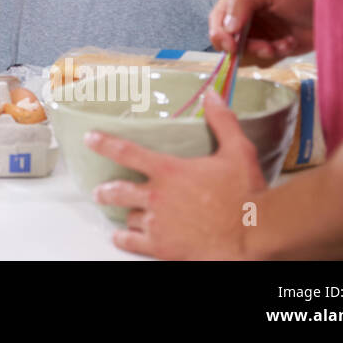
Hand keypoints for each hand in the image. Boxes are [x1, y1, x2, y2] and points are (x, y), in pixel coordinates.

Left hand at [86, 90, 265, 258]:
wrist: (254, 234)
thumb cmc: (247, 194)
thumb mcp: (239, 151)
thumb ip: (222, 122)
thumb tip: (212, 94)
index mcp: (169, 170)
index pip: (127, 152)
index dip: (104, 143)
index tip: (88, 138)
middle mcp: (157, 196)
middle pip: (117, 190)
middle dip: (106, 190)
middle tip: (100, 191)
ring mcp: (158, 223)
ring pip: (128, 216)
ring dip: (126, 214)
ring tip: (124, 213)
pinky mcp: (163, 247)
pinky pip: (132, 243)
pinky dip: (125, 239)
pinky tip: (122, 238)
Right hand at [209, 0, 314, 64]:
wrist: (334, 13)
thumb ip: (243, 2)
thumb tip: (227, 28)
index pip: (217, 18)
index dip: (220, 35)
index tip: (232, 47)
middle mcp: (243, 16)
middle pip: (227, 41)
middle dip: (248, 47)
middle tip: (267, 47)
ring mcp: (256, 33)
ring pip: (244, 54)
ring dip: (264, 52)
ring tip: (283, 43)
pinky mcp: (269, 47)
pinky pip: (261, 60)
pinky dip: (276, 55)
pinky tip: (289, 44)